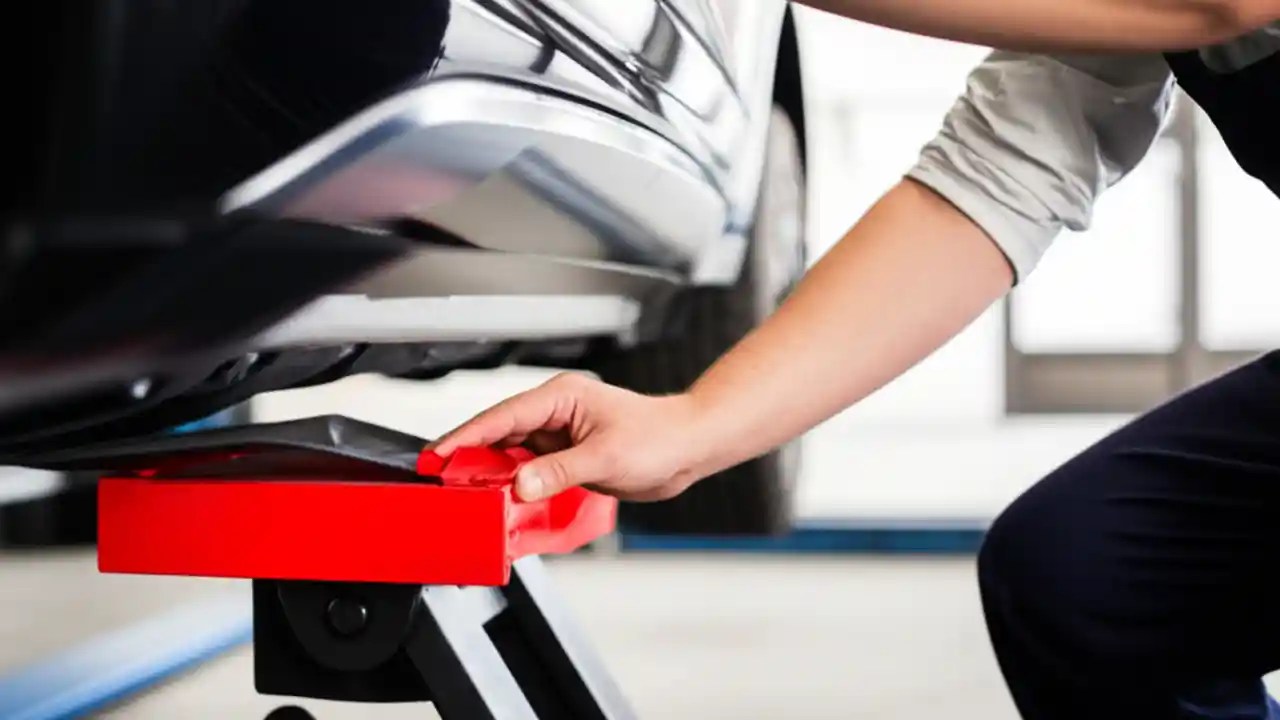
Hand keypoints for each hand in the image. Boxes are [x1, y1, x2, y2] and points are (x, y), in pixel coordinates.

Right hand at [433, 373, 706, 501]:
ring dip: (491, 476)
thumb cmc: (660, 437)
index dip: (466, 436)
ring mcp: (558, 436)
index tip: (439, 454)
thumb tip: (520, 485)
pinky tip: (502, 504)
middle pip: (498, 435)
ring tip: (464, 496)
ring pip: (510, 456)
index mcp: (560, 397)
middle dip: (469, 457)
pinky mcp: (565, 458)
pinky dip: (514, 488)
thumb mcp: (606, 457)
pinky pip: (529, 473)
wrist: (688, 448)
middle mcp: (554, 414)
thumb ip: (559, 471)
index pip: (501, 417)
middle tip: (440, 481)